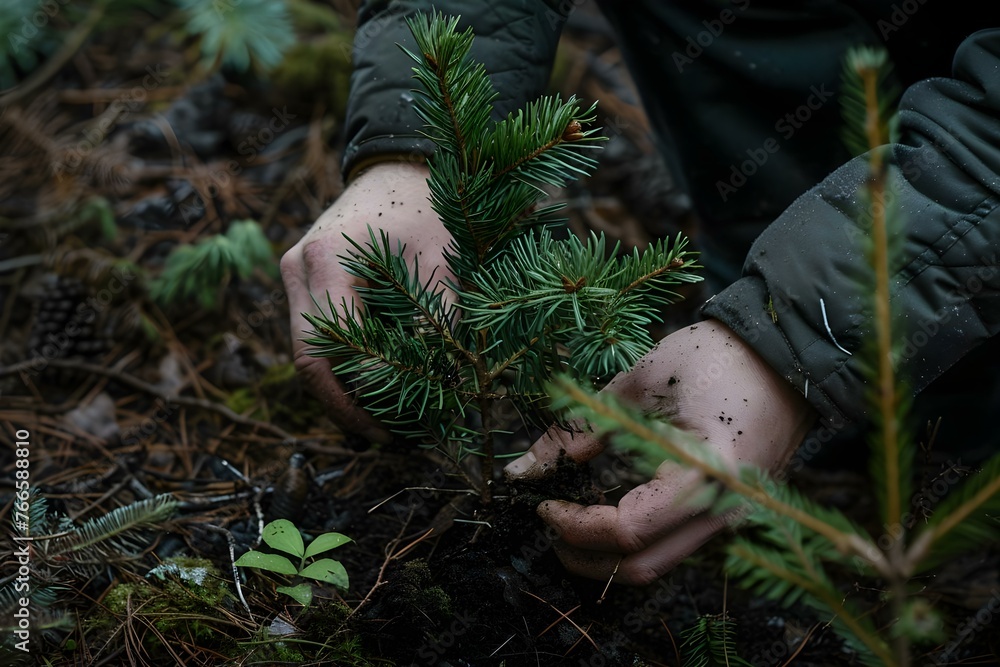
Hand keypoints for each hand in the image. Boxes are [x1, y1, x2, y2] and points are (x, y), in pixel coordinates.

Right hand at [280, 161, 451, 443]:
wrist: (405, 163)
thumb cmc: (432, 206)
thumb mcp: (446, 263)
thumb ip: (439, 324)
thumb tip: (447, 391)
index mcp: (329, 260)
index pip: (331, 351)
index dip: (364, 399)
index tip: (406, 428)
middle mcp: (299, 268)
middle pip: (309, 361)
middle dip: (348, 408)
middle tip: (393, 440)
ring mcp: (295, 274)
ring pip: (308, 354)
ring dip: (344, 394)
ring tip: (389, 425)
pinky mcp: (305, 281)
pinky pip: (316, 337)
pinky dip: (344, 369)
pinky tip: (378, 392)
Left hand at [504, 319, 816, 584]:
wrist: (788, 355)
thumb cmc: (715, 356)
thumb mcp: (639, 382)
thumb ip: (581, 427)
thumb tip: (524, 469)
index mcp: (705, 474)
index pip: (628, 529)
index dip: (575, 525)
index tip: (543, 505)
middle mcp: (726, 511)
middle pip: (644, 566)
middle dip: (585, 557)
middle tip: (550, 526)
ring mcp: (735, 518)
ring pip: (662, 563)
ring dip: (609, 556)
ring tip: (572, 523)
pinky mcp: (733, 514)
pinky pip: (678, 545)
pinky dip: (638, 542)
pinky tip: (609, 516)